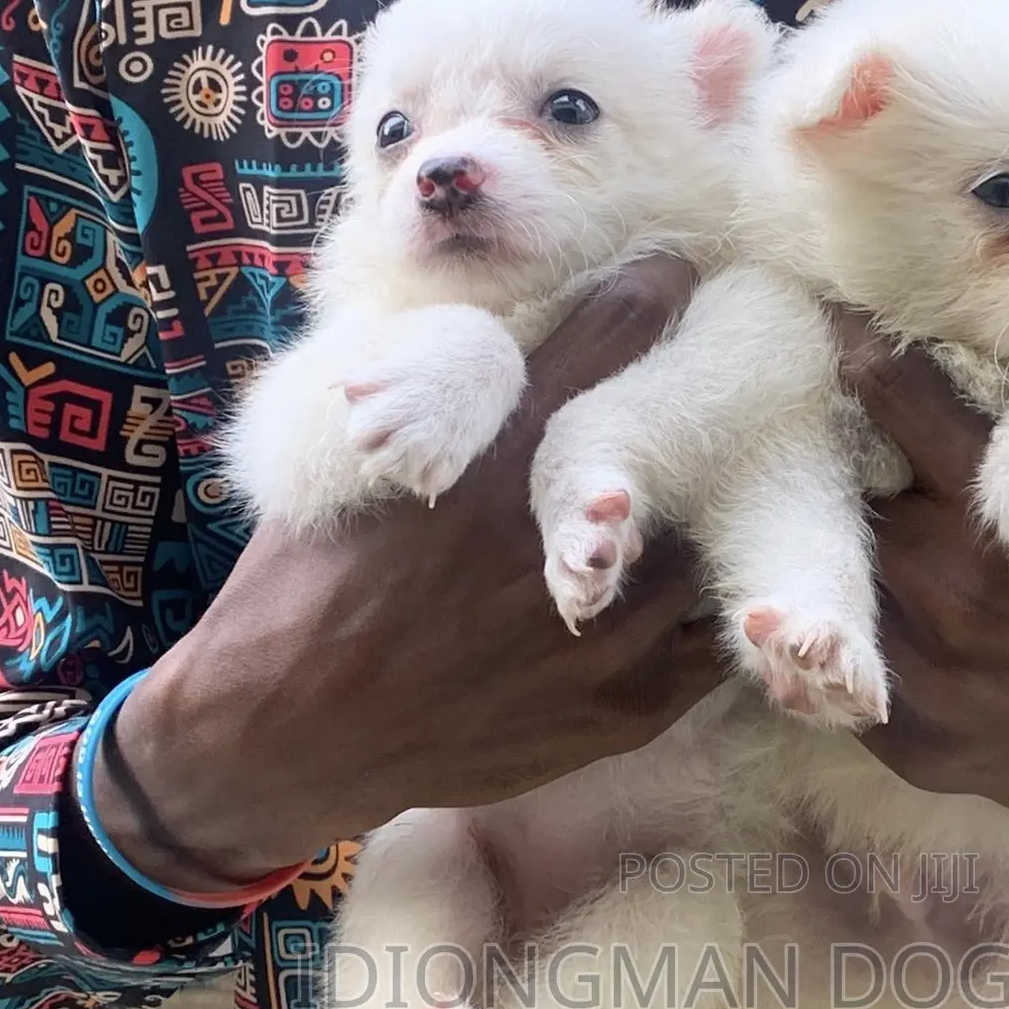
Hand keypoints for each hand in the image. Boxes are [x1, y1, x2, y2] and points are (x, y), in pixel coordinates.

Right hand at [100, 256, 721, 891]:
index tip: (673, 271)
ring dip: (706, 516)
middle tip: (719, 373)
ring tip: (709, 489)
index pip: (605, 348)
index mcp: (486, 476)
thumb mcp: (345, 469)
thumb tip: (484, 317)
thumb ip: (426, 400)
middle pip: (680, 454)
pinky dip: (702, 607)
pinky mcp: (621, 713)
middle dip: (698, 409)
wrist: (289, 737)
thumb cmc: (304, 591)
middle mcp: (554, 559)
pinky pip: (706, 645)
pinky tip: (689, 578)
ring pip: (704, 553)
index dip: (649, 295)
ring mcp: (601, 647)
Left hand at [835, 318, 1008, 876]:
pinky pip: (857, 682)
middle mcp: (949, 591)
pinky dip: (870, 647)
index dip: (864, 352)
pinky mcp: (920, 748)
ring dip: (858, 562)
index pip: (899, 400)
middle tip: (852, 449)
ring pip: (843, 593)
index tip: (840, 325)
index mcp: (1008, 511)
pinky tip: (894, 629)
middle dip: (854, 469)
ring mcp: (928, 678)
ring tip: (874, 544)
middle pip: (851, 498)